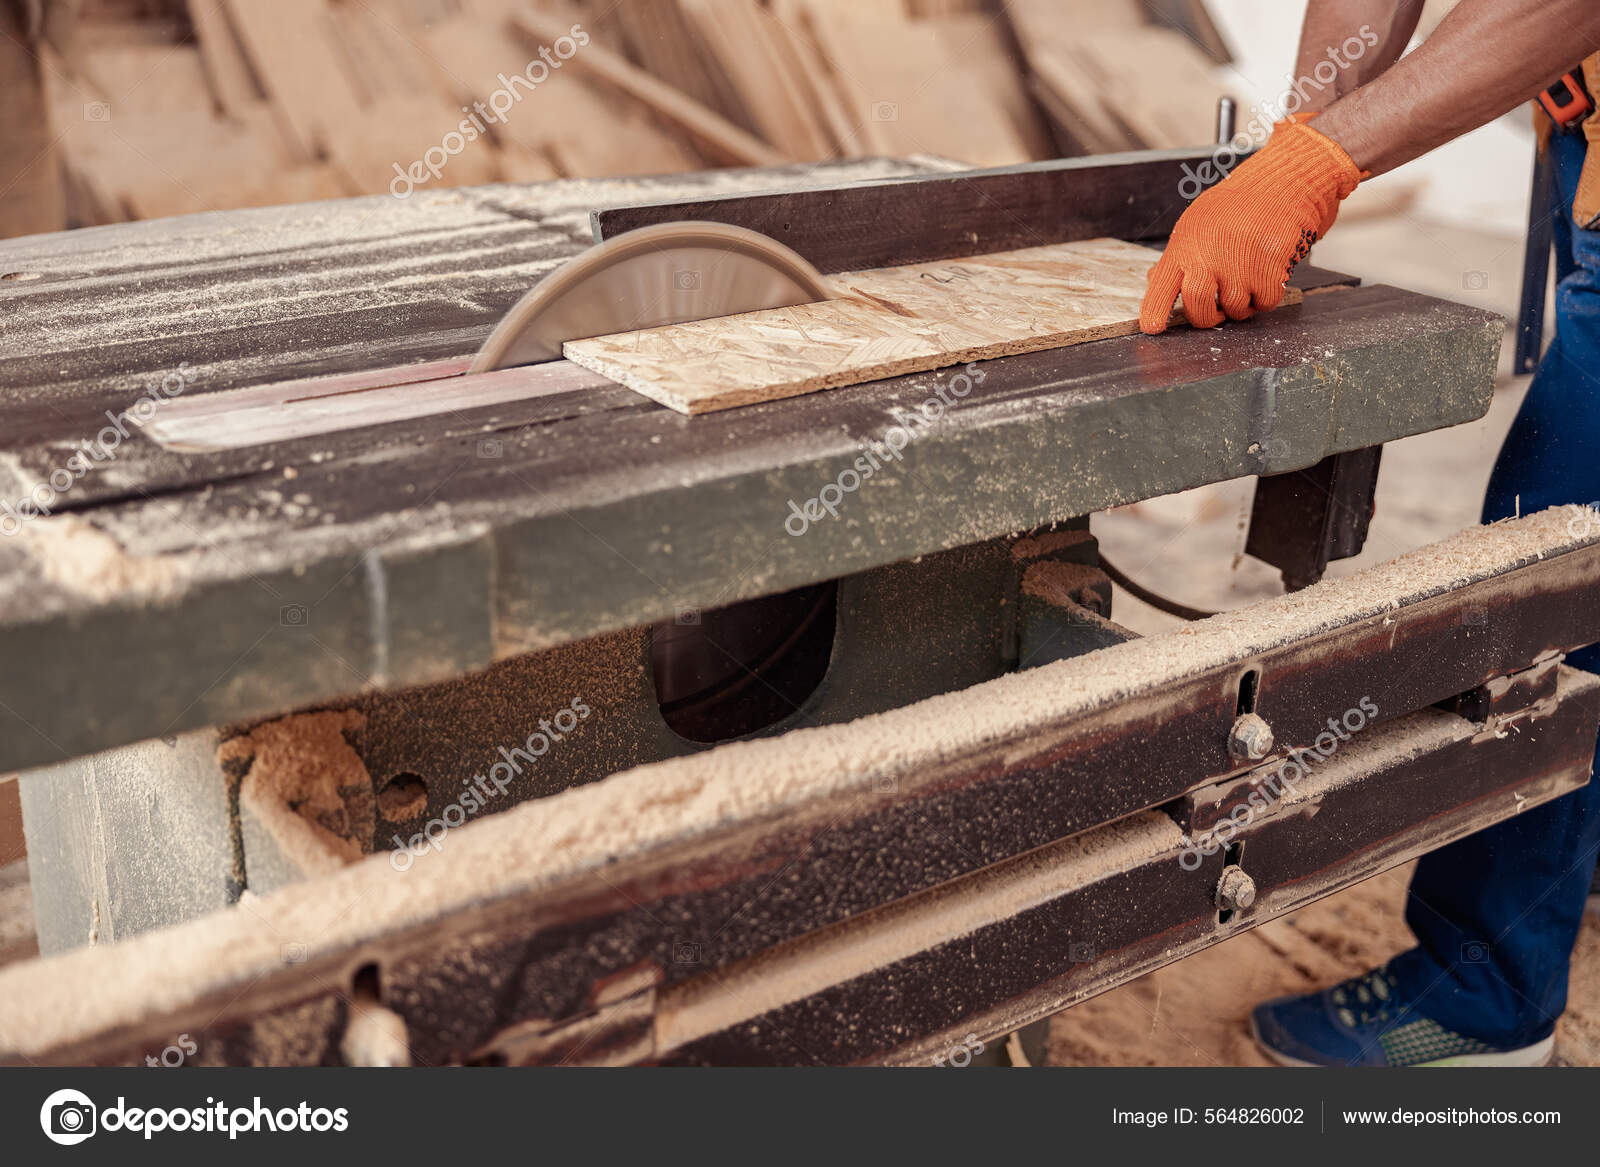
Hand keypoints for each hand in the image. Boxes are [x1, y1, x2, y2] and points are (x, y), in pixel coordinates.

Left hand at [1139, 120, 1362, 332]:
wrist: (1280, 184)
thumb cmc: (1236, 205)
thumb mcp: (1196, 224)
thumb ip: (1178, 255)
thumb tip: (1156, 280)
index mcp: (1185, 247)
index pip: (1162, 288)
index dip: (1155, 312)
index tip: (1153, 329)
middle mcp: (1208, 258)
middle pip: (1198, 310)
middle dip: (1206, 317)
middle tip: (1214, 309)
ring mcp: (1239, 266)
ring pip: (1234, 311)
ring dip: (1240, 304)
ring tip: (1245, 278)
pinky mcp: (1270, 271)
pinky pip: (1264, 303)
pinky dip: (1266, 296)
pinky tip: (1265, 274)